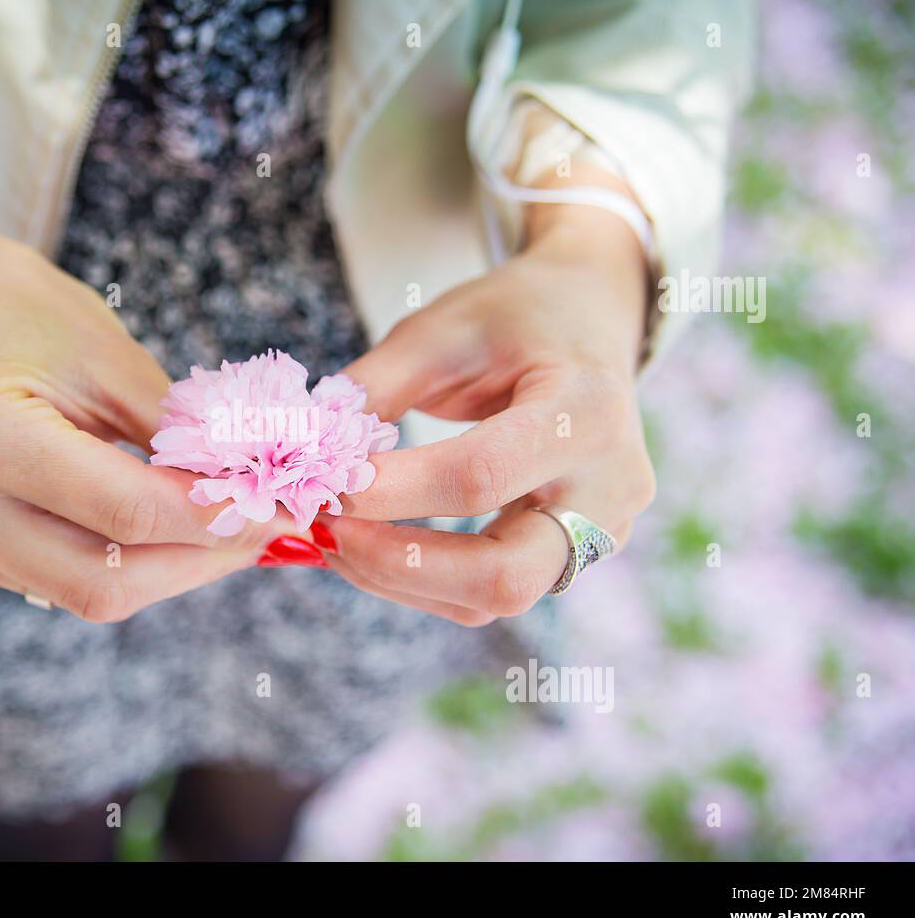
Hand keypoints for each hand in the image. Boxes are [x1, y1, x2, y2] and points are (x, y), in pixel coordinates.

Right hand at [0, 193, 284, 621]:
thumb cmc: (15, 308)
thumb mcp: (108, 353)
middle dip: (202, 560)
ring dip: (170, 569)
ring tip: (226, 526)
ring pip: (83, 591)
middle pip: (104, 580)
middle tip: (267, 529)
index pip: (124, 511)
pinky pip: (55, 579)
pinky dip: (123, 561)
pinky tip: (163, 527)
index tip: (283, 510)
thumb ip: (179, 434)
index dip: (216, 520)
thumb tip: (257, 494)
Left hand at [320, 193, 656, 625]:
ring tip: (333, 537)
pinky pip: (491, 591)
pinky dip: (422, 581)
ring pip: (492, 599)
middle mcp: (610, 486)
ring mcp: (603, 530)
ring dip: (400, 580)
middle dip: (399, 564)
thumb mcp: (442, 329)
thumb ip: (376, 388)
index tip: (322, 484)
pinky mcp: (578, 555)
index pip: (481, 476)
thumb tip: (307, 452)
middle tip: (325, 531)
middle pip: (505, 576)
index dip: (393, 490)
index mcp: (587, 410)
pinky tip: (371, 547)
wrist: (591, 320)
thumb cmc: (515, 318)